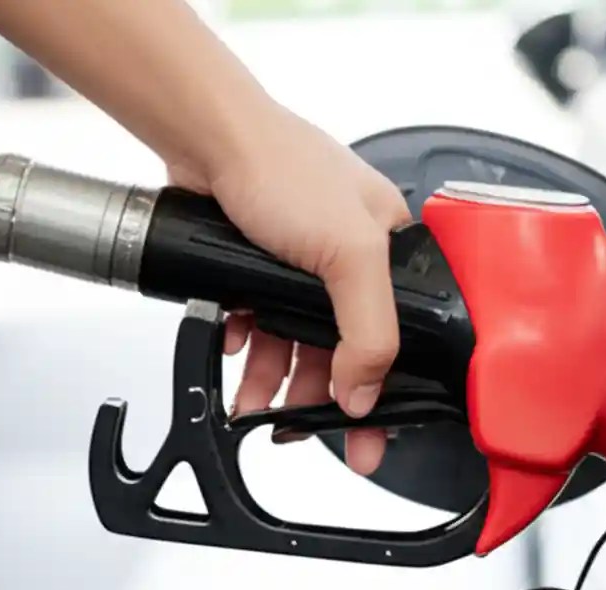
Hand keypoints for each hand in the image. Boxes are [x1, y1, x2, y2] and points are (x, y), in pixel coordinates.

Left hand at [167, 103, 410, 475]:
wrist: (207, 139)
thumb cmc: (283, 166)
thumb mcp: (350, 254)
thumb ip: (369, 330)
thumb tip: (366, 392)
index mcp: (388, 249)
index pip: (398, 336)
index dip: (383, 389)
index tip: (369, 435)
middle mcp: (348, 256)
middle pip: (342, 346)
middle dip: (318, 392)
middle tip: (302, 431)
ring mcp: (300, 259)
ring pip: (294, 338)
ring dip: (275, 377)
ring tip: (255, 405)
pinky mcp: (256, 262)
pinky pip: (257, 319)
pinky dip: (246, 341)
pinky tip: (236, 348)